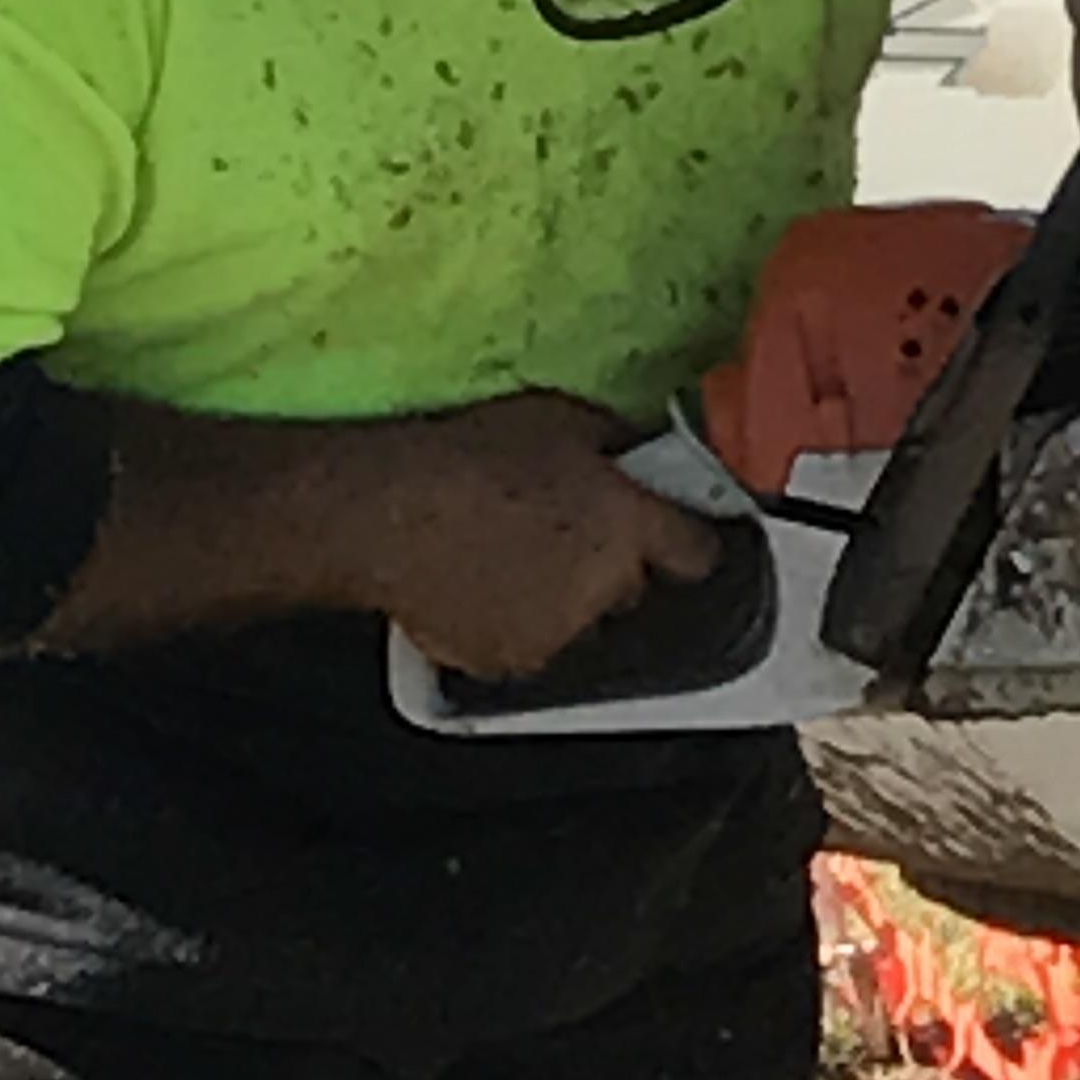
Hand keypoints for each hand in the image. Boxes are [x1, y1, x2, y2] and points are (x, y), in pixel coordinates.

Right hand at [39, 388, 724, 669]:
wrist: (380, 510)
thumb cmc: (464, 455)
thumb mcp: (555, 417)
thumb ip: (613, 440)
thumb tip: (638, 446)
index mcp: (627, 527)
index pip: (698, 553)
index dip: (690, 541)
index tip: (681, 535)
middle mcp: (604, 588)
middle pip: (636, 588)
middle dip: (612, 565)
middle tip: (560, 528)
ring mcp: (556, 633)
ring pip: (579, 619)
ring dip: (561, 596)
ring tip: (506, 552)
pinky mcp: (505, 662)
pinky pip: (526, 643)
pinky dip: (511, 621)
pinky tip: (475, 580)